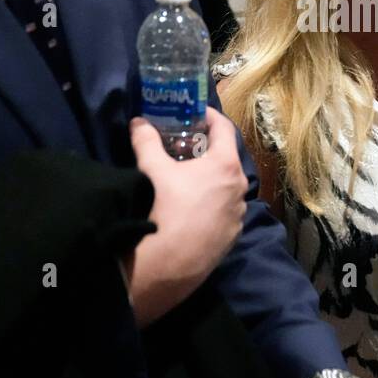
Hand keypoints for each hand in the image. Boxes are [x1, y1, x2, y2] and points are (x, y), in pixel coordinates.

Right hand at [127, 107, 246, 325]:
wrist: (169, 265)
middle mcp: (239, 187)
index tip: (195, 112)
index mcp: (226, 165)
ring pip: (227, 185)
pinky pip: (225, 209)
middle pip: (227, 157)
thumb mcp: (152, 169)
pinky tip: (191, 207)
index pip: (224, 128)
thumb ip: (145, 141)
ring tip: (187, 177)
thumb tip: (138, 122)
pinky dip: (212, 201)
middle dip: (206, 148)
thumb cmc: (165, 209)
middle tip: (184, 144)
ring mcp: (238, 213)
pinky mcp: (233, 235)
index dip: (209, 116)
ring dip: (211, 177)